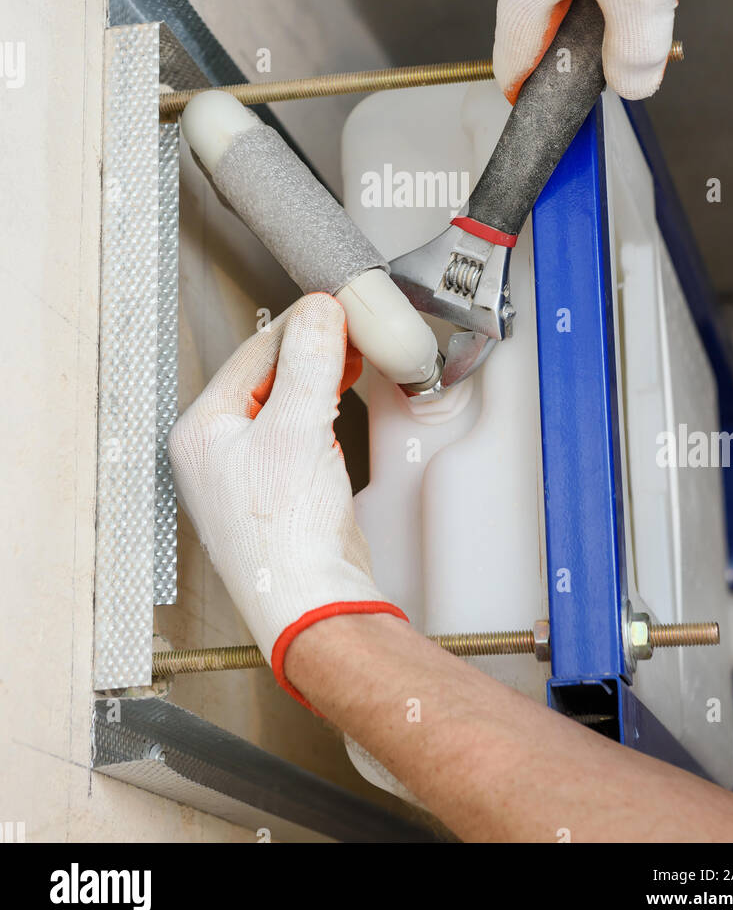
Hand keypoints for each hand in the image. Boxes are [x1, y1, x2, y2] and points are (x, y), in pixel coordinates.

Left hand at [168, 292, 404, 705]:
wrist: (314, 603)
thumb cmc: (289, 537)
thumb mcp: (299, 429)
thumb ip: (309, 362)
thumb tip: (319, 313)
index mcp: (202, 431)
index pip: (254, 353)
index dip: (302, 325)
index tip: (338, 306)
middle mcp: (217, 449)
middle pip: (268, 373)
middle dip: (313, 349)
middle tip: (352, 328)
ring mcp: (247, 469)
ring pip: (286, 398)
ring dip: (320, 373)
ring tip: (353, 355)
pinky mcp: (279, 486)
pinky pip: (299, 426)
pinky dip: (322, 404)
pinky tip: (343, 396)